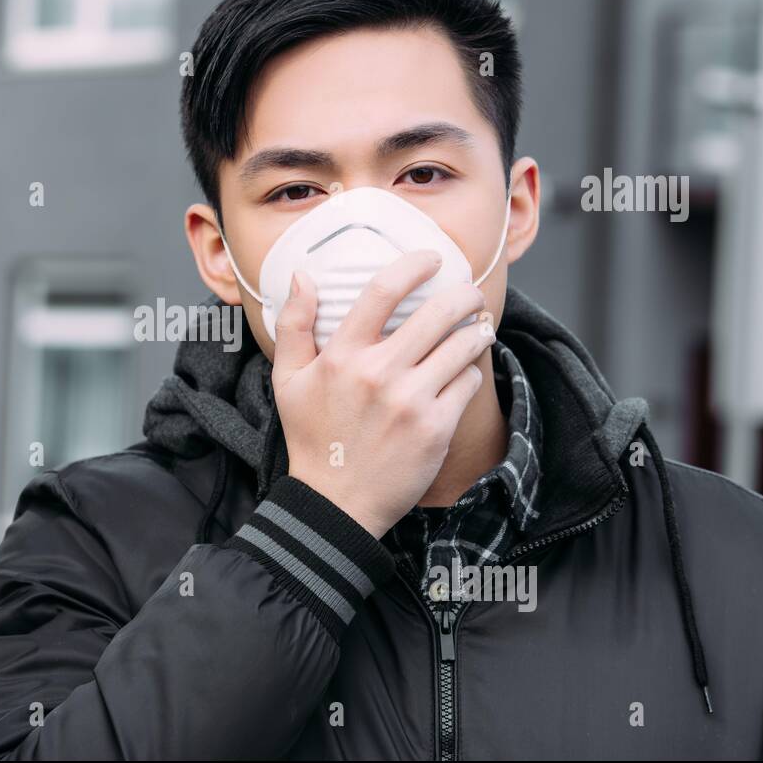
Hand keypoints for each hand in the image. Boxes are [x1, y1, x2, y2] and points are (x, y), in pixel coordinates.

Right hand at [271, 250, 493, 538]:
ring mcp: (409, 400)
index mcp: (340, 356)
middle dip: (463, 295)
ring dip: (475, 332)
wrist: (336, 504)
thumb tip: (303, 276)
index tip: (432, 258)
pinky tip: (461, 374)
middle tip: (468, 293)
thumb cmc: (312, 439)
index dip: (414, 265)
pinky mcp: (435, 428)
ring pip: (463, 344)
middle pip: (438, 312)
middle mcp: (377, 373)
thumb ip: (293, 325)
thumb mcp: (287, 381)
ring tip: (476, 330)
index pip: (382, 290)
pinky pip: (468, 382)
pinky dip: (469, 373)